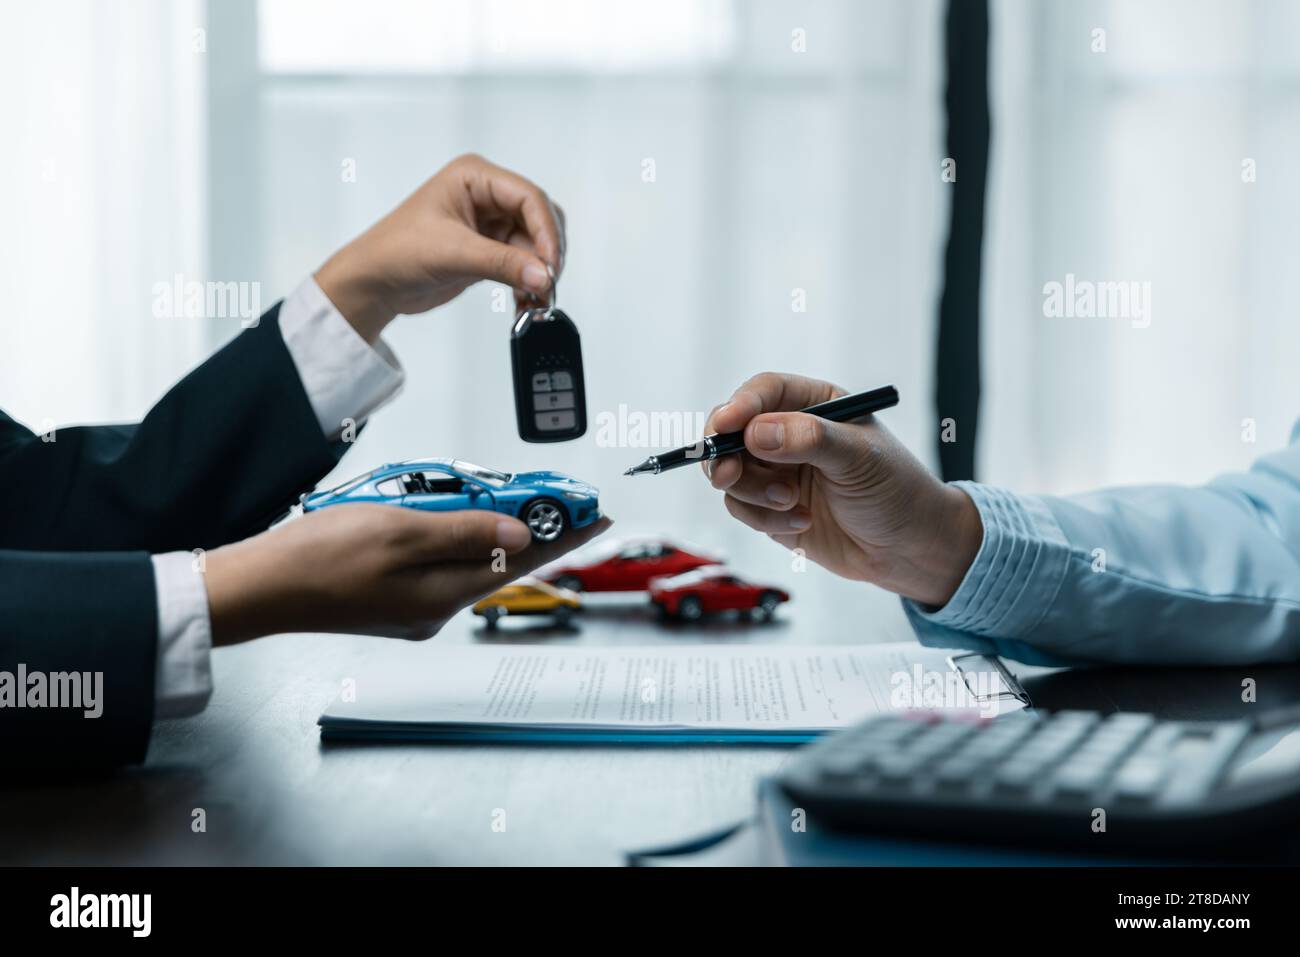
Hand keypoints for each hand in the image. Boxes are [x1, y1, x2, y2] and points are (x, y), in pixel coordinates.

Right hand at [204, 505, 609, 644]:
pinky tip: (442, 511)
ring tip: (495, 493)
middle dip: (526, 523)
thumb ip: (467, 532)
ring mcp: (413, 606)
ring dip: (485, 525)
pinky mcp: (393, 597)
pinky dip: (451, 534)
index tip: (597, 515)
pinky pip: (438, 561)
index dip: (564, 535)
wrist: (259, 587)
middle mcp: (436, 608)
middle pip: (500, 559)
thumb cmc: (320, 559)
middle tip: (548, 490)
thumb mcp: (402, 531)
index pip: (524, 561)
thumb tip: (522, 532)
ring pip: (468, 559)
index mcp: (444, 595)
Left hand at [314, 153, 565, 341]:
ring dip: (540, 272)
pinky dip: (529, 282)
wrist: (374, 283)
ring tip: (536, 299)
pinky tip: (525, 301)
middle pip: (539, 219)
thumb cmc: (395, 251)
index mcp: (475, 177)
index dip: (546, 231)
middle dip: (546, 253)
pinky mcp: (489, 250)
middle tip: (548, 284)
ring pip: (535, 245)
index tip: (551, 264)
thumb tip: (544, 276)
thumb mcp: (453, 253)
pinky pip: (523, 264)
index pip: (529, 197)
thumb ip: (503, 264)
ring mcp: (489, 224)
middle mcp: (486, 196)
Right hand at [702, 372, 981, 607]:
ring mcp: (776, 471)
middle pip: (732, 431)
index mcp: (815, 404)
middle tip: (729, 475)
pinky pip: (740, 506)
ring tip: (792, 504)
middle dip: (728, 455)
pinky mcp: (769, 507)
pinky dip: (763, 519)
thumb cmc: (895, 491)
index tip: (724, 427)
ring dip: (753, 493)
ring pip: (730, 472)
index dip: (739, 406)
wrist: (907, 549)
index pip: (765, 392)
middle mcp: (790, 433)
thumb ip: (808, 439)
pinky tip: (802, 523)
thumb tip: (756, 432)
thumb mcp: (858, 457)